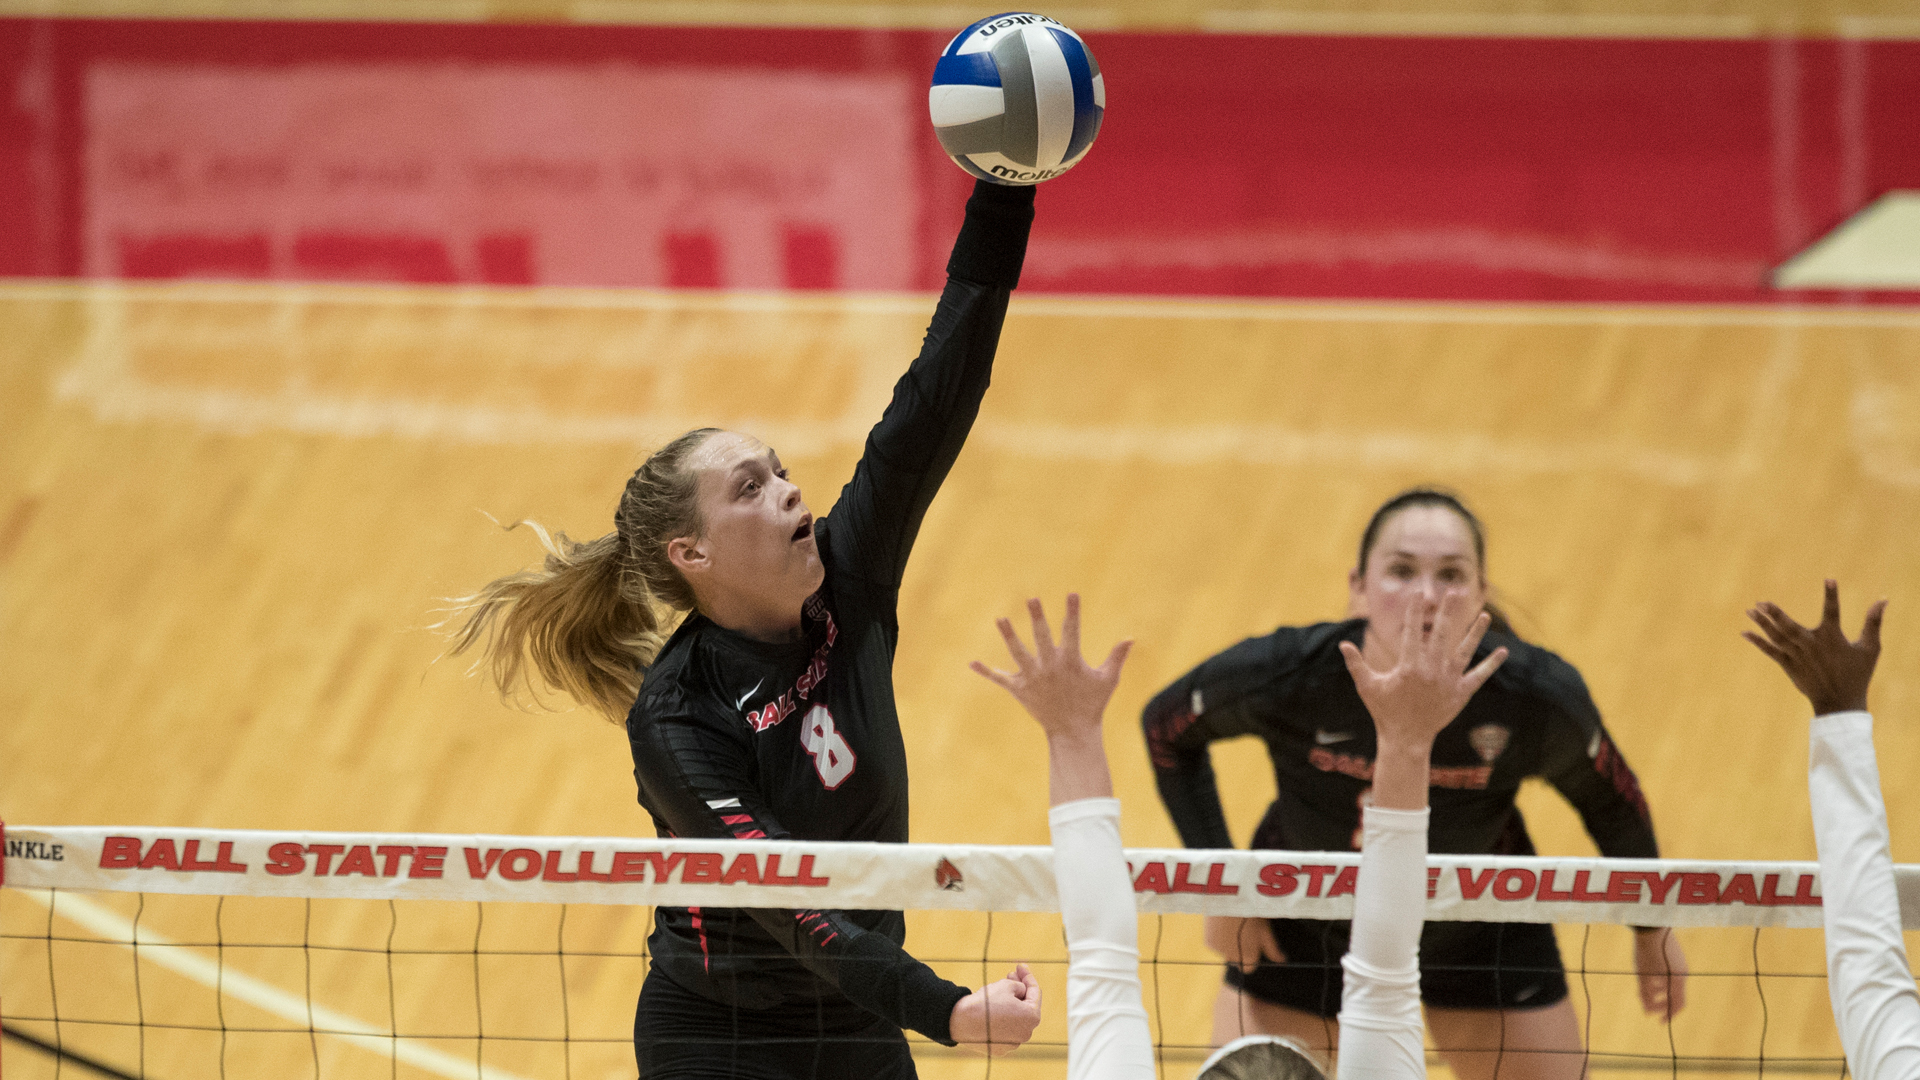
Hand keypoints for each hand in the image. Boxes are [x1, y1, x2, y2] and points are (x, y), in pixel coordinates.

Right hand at [949, 964, 1041, 1054]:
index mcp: (1032, 1017)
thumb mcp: (1006, 985)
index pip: (1035, 992)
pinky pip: (1005, 1030)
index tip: (1019, 966)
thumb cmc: (985, 1002)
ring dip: (1011, 1005)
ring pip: (1016, 1019)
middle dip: (1020, 990)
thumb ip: (1019, 986)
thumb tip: (1022, 991)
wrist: (961, 1021)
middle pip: (1026, 1007)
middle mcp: (1026, 1033)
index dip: (1028, 976)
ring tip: (1000, 991)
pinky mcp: (1000, 1049)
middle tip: (1010, 975)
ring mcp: (1013, 1043)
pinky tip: (994, 1008)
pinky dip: (1002, 1019)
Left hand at [971, 594, 1131, 743]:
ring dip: (1008, 636)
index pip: (1072, 631)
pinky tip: (971, 663)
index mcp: (1070, 662)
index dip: (1072, 612)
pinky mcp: (1019, 690)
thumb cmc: (1093, 704)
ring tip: (1000, 619)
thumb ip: (1117, 657)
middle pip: (1041, 637)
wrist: (1072, 732)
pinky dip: (986, 672)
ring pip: (1017, 653)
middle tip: (1032, 599)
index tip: (1072, 593)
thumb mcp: (1108, 680)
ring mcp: (1032, 678)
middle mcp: (1049, 667)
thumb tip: (1131, 637)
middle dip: (1037, 617)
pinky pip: (1000, 679)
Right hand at [1204, 914, 1284, 972]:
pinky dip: (1215, 936)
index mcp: (1250, 958)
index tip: (1251, 944)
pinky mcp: (1208, 944)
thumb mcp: (1266, 930)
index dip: (1250, 957)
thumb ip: (1273, 949)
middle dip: (1237, 951)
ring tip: (1230, 924)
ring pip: (1224, 952)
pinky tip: (1220, 923)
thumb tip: (1283, 961)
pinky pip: (1213, 944)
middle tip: (1240, 931)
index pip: (1249, 968)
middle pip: (1236, 961)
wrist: (1228, 897)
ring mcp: (1220, 953)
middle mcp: (1235, 959)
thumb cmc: (1251, 912)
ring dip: (1226, 943)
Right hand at [1338, 592, 1507, 748]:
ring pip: (1465, 651)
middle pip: (1442, 635)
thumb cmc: (1384, 711)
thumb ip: (1356, 664)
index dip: (1415, 612)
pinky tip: (1503, 651)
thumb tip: (1343, 644)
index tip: (1418, 594)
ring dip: (1475, 632)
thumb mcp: (1367, 686)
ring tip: (1485, 615)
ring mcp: (1449, 681)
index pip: (1413, 632)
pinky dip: (1491, 664)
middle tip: (1454, 593)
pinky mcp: (1461, 693)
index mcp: (1409, 666)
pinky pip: (1479, 676)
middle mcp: (1432, 670)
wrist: (1406, 740)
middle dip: (1448, 612)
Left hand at [1633, 928, 1687, 1021]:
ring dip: (1659, 993)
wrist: (1651, 924)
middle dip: (1661, 1004)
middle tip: (1648, 1008)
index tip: (1659, 1021)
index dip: (1668, 1014)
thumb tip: (1647, 1011)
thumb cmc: (1646, 951)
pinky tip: (1647, 980)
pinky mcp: (1675, 956)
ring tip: (1643, 994)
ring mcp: (1680, 963)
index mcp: (1677, 979)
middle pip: (1675, 995)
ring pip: (1671, 984)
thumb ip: (1646, 994)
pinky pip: (1670, 974)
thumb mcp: (1642, 975)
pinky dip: (1660, 982)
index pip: (1677, 1004)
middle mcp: (1682, 972)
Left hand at [1744, 580, 1884, 715]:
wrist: (1840, 703)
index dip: (1832, 595)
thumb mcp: (1870, 649)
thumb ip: (1873, 623)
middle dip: (1774, 612)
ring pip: (1776, 636)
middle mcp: (1812, 644)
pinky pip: (1770, 651)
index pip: (1833, 611)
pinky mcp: (1789, 666)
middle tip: (1761, 602)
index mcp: (1833, 637)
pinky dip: (1757, 642)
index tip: (1829, 578)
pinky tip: (1745, 633)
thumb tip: (1883, 600)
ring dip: (1762, 623)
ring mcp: (1798, 655)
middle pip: (1789, 625)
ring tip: (1750, 610)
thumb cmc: (1857, 675)